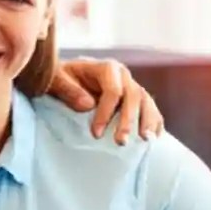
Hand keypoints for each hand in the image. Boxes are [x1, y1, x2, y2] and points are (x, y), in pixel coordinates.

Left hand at [48, 57, 164, 143]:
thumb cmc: (61, 79)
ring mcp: (132, 86)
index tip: (96, 133)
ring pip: (146, 102)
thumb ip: (68, 90)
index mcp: (106, 67)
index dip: (106, 112)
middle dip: (128, 121)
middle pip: (133, 96)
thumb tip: (88, 104)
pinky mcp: (137, 100)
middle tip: (120, 142)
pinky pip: (150, 109)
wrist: (68, 78)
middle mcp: (123, 75)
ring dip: (147, 122)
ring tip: (145, 140)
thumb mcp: (56, 80)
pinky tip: (154, 138)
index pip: (113, 90)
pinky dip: (154, 123)